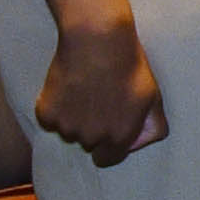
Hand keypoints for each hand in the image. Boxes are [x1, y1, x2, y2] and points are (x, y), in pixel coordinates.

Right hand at [33, 0, 167, 164]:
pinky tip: (67, 87)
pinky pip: (50, 118)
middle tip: (98, 100)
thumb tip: (138, 142)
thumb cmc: (129, 67)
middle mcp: (92, 138)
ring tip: (84, 90)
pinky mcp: (46, 113)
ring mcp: (67, 127)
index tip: (108, 129)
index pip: (108, 159)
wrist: (97, 40)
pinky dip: (55, 107)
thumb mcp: (153, 97)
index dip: (109, 145)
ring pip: (68, 131)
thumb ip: (152, 126)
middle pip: (88, 143)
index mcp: (119, 137)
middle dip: (93, 128)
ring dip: (73, 118)